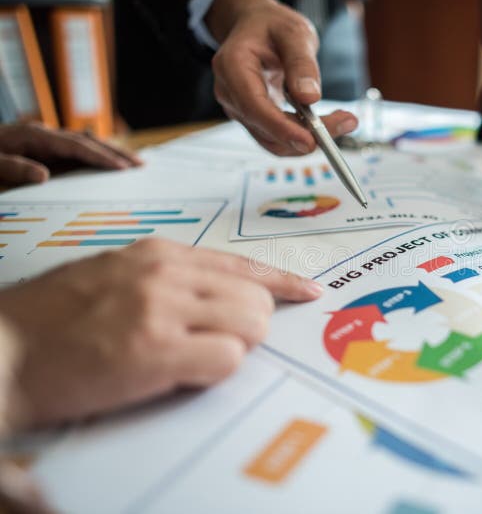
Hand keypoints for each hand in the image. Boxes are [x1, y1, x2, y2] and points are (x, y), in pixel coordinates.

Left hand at [0, 123, 140, 185]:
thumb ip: (14, 168)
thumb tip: (44, 175)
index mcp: (34, 136)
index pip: (76, 146)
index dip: (100, 157)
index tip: (122, 168)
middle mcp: (45, 135)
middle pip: (88, 141)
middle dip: (115, 153)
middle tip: (141, 164)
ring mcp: (47, 142)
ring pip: (86, 145)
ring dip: (110, 154)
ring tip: (134, 164)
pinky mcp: (46, 150)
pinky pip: (77, 153)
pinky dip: (96, 158)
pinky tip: (110, 165)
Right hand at [0, 239, 322, 427]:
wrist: (4, 348)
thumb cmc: (52, 318)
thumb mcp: (112, 275)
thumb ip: (167, 280)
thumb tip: (216, 296)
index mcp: (158, 254)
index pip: (241, 265)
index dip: (280, 282)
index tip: (306, 292)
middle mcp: (165, 274)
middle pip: (255, 297)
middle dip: (250, 326)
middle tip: (218, 343)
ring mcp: (161, 310)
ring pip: (251, 324)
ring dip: (235, 347)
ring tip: (194, 357)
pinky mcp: (154, 351)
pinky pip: (226, 360)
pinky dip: (214, 372)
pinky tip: (181, 373)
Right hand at [206, 0, 357, 155]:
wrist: (256, 27)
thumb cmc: (271, 26)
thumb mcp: (293, 32)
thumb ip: (301, 63)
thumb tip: (310, 97)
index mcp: (232, 66)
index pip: (254, 106)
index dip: (281, 128)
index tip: (310, 140)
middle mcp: (230, 92)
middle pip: (266, 129)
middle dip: (306, 135)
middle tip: (347, 122)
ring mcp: (240, 109)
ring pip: (274, 141)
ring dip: (310, 138)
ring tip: (345, 120)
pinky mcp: (254, 119)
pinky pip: (279, 137)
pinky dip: (304, 135)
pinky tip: (329, 122)